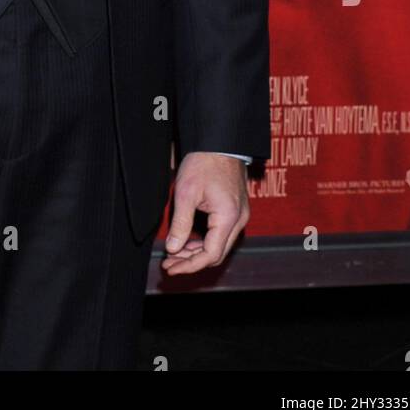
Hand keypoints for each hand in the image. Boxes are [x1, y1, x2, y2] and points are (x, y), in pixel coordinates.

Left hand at [161, 152, 248, 275]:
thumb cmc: (203, 162)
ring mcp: (240, 215)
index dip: (189, 265)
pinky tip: (188, 240)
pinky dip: (205, 240)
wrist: (220, 142)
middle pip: (216, 254)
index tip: (170, 267)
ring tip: (174, 253)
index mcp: (228, 217)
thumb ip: (181, 224)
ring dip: (197, 252)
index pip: (210, 254)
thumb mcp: (186, 193)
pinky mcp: (236, 210)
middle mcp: (239, 220)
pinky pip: (221, 234)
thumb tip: (173, 249)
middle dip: (191, 261)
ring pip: (219, 245)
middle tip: (169, 263)